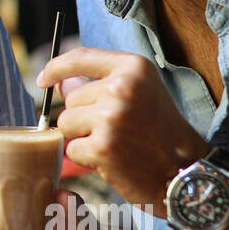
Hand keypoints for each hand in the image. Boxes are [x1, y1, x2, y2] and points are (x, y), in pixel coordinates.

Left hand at [38, 47, 209, 210]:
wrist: (185, 171)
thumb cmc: (160, 133)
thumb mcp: (139, 94)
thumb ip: (100, 83)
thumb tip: (60, 81)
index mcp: (133, 67)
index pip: (80, 57)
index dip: (56, 67)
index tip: (43, 78)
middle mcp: (122, 87)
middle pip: (71, 98)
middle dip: (83, 116)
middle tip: (117, 130)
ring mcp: (111, 116)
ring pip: (66, 123)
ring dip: (82, 137)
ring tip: (114, 143)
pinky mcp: (102, 146)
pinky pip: (71, 148)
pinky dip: (86, 158)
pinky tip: (113, 160)